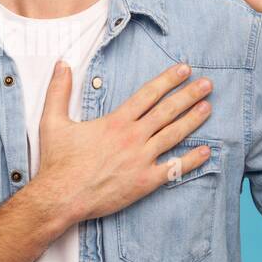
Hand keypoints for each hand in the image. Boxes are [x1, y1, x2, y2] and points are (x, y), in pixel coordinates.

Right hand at [34, 61, 212, 225]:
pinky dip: (191, 160)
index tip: (184, 69)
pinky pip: (173, 169)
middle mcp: (132, 137)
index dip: (168, 80)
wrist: (61, 197)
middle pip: (167, 111)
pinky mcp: (144, 182)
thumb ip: (59, 91)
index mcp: (115, 121)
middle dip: (189, 95)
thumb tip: (61, 64)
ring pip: (173, 135)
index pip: (148, 94)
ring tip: (208, 107)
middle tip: (206, 84)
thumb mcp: (52, 121)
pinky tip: (206, 151)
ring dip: (193, 120)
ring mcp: (141, 160)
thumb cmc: (57, 162)